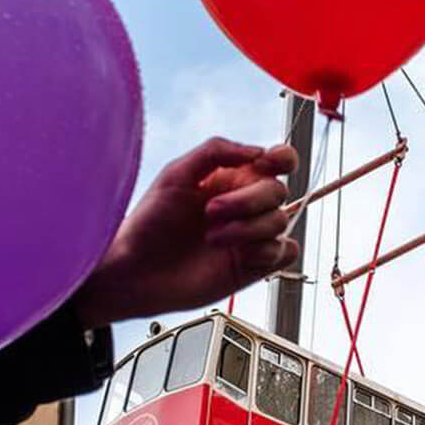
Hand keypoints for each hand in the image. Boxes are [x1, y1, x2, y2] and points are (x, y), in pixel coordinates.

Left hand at [72, 138, 299, 328]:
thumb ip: (215, 151)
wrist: (138, 272)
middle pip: (278, 191)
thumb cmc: (149, 223)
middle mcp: (246, 205)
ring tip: (211, 239)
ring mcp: (252, 235)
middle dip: (247, 200)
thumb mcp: (175, 174)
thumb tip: (258, 151)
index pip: (279, 160)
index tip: (267, 164)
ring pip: (281, 221)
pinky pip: (286, 252)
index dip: (283, 159)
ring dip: (247, 229)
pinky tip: (240, 256)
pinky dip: (269, 251)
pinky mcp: (255, 266)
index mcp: (232, 178)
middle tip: (210, 212)